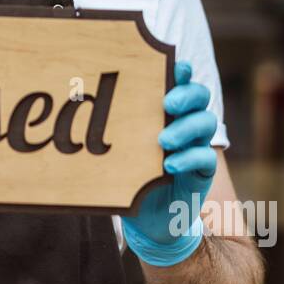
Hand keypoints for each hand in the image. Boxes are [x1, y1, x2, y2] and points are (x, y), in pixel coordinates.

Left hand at [121, 62, 217, 266]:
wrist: (148, 217)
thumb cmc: (131, 174)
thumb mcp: (121, 147)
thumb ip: (113, 126)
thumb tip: (77, 99)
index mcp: (167, 110)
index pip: (180, 82)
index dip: (181, 71)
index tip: (174, 66)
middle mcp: (186, 122)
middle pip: (199, 96)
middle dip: (186, 94)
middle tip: (167, 103)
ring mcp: (197, 145)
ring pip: (206, 123)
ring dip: (185, 127)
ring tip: (163, 140)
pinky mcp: (202, 171)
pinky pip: (205, 157)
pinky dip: (188, 157)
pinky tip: (169, 164)